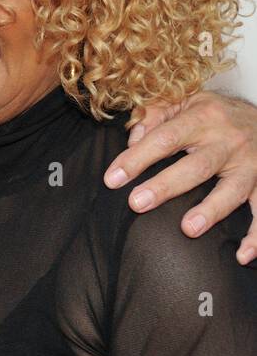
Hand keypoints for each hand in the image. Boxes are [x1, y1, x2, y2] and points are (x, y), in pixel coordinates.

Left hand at [104, 91, 256, 264]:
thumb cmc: (214, 112)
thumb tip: (132, 140)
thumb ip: (153, 114)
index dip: (136, 158)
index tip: (113, 179)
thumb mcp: (183, 101)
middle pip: (196, 166)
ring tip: (188, 229)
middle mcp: (228, 140)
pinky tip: (242, 254)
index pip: (164, 139)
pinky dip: (256, 235)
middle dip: (165, 186)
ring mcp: (250, 163)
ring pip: (232, 189)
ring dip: (211, 210)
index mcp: (203, 117)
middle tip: (137, 203)